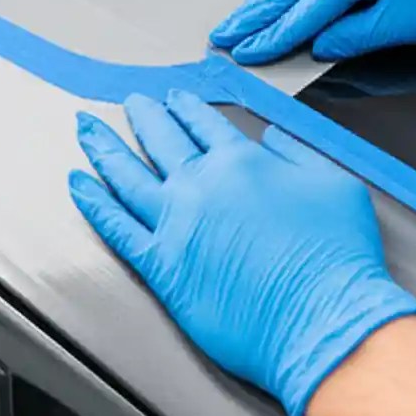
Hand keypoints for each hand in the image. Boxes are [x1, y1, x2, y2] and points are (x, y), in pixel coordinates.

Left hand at [68, 90, 415, 415]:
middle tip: (130, 103)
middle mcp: (202, 185)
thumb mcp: (334, 183)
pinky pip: (117, 227)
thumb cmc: (337, 256)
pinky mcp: (162, 266)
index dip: (187, 109)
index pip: (205, 126)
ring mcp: (176, 224)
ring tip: (86, 129)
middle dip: (143, 117)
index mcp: (242, 162)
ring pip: (128, 177)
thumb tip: (272, 138)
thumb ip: (296, 154)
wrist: (322, 316)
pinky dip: (93, 203)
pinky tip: (79, 185)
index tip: (174, 99)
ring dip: (104, 148)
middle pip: (161, 141)